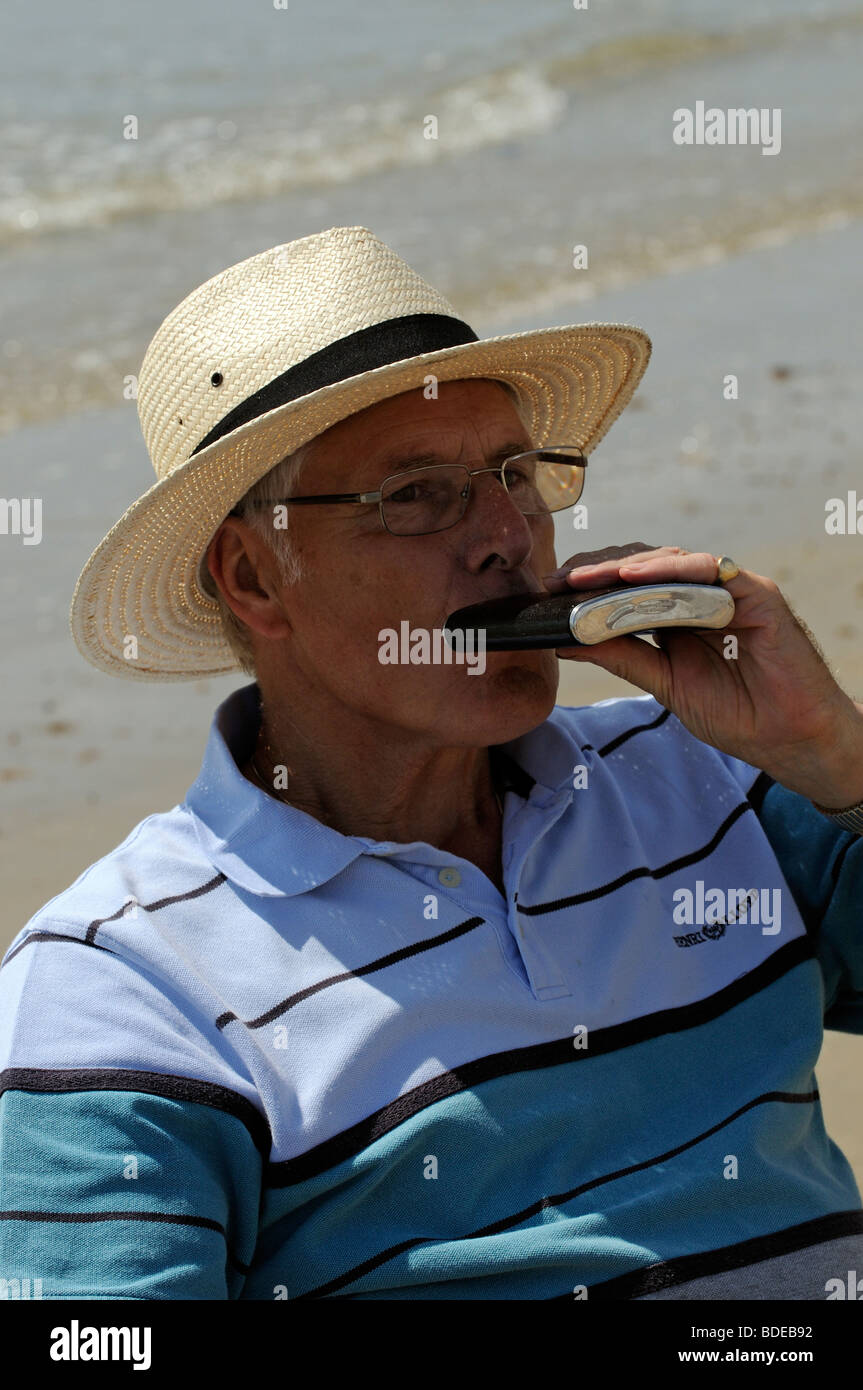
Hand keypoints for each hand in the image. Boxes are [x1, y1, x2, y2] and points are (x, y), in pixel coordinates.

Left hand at [543, 544, 862, 806]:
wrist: (790, 740)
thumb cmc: (737, 714)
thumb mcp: (665, 684)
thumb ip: (622, 656)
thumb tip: (565, 638)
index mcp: (678, 616)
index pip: (628, 588)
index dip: (589, 586)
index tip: (549, 592)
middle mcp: (702, 596)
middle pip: (643, 569)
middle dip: (597, 571)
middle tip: (558, 581)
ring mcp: (729, 591)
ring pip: (670, 563)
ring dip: (625, 567)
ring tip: (586, 577)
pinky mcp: (756, 593)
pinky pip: (713, 570)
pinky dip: (674, 569)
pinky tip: (637, 576)